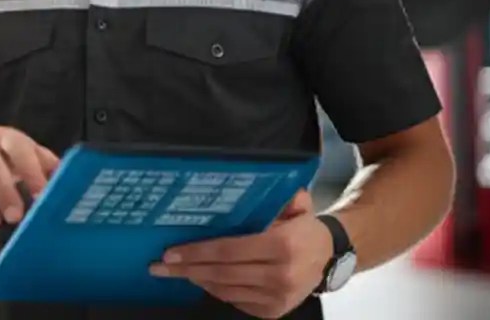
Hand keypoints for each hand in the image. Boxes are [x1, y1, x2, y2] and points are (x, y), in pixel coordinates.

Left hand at [149, 190, 333, 317]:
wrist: (331, 256)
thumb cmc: (303, 226)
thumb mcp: (293, 205)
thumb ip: (271, 196)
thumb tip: (242, 183)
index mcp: (281, 245)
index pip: (228, 251)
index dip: (196, 252)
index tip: (170, 252)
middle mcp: (279, 275)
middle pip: (221, 274)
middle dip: (186, 269)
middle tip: (159, 266)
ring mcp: (277, 297)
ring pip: (225, 291)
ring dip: (197, 280)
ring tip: (175, 271)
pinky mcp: (273, 311)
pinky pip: (235, 301)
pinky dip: (215, 290)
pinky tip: (201, 279)